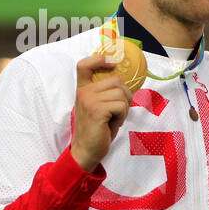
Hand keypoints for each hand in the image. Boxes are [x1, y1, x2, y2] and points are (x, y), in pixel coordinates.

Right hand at [71, 53, 132, 171]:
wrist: (86, 150)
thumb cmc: (97, 130)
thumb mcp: (99, 107)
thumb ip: (106, 93)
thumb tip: (126, 82)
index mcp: (82, 89)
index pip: (84, 65)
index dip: (99, 59)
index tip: (112, 62)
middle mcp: (84, 91)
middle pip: (117, 81)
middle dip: (125, 96)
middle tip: (117, 112)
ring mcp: (89, 99)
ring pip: (121, 93)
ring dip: (124, 109)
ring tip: (113, 119)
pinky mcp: (97, 109)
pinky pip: (121, 105)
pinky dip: (122, 116)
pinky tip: (112, 124)